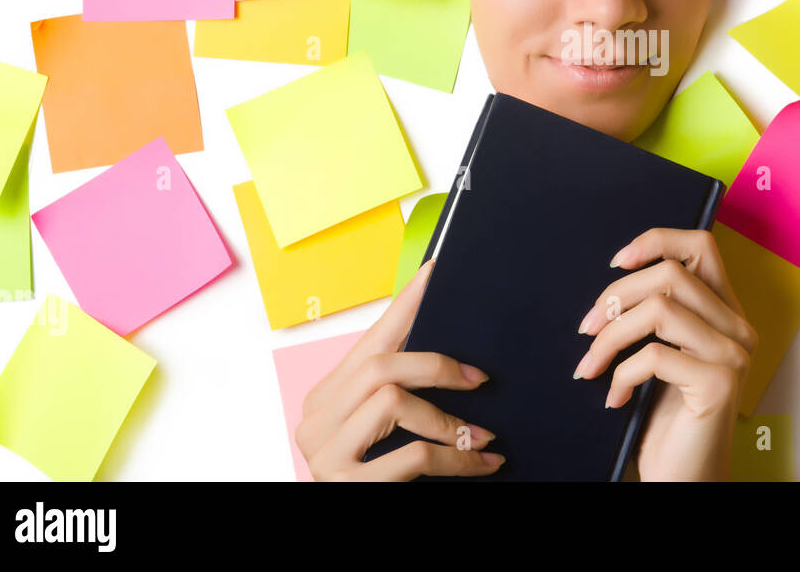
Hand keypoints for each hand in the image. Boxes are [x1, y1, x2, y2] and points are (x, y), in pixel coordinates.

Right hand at [295, 259, 505, 480]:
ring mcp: (325, 454)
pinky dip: (454, 459)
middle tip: (480, 379)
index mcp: (326, 395)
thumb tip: (454, 356)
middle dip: (437, 367)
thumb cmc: (375, 478)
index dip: (406, 306)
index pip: (370, 339)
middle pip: (380, 368)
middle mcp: (316, 418)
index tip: (437, 274)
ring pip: (392, 403)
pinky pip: (410, 457)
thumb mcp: (383, 430)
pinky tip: (482, 464)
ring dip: (448, 421)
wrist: (346, 524)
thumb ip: (399, 394)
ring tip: (483, 437)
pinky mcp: (345, 486)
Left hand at [574, 227, 757, 481]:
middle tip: (586, 328)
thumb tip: (616, 282)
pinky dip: (622, 373)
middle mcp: (738, 329)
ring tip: (590, 365)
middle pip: (671, 274)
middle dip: (615, 296)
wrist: (683, 479)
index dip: (656, 241)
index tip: (616, 263)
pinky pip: (655, 356)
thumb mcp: (661, 357)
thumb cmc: (667, 421)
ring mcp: (733, 356)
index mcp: (725, 313)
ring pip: (659, 310)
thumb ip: (657, 317)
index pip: (701, 246)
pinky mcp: (719, 385)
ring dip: (610, 336)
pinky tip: (614, 398)